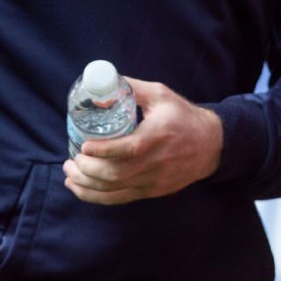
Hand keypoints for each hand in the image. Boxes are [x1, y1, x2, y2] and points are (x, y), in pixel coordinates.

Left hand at [63, 77, 222, 205]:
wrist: (211, 145)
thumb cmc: (182, 116)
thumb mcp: (161, 94)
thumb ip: (132, 88)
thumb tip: (102, 82)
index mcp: (158, 135)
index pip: (129, 149)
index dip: (104, 151)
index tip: (83, 146)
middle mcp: (157, 162)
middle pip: (117, 174)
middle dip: (87, 170)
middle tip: (70, 160)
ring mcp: (154, 181)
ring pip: (115, 190)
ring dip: (87, 185)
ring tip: (69, 173)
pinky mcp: (152, 192)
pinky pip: (121, 198)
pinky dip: (97, 197)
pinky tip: (80, 188)